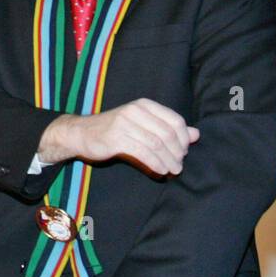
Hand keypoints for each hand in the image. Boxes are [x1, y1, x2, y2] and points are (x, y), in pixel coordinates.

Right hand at [39, 98, 198, 175]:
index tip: (183, 152)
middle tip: (179, 164)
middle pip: (167, 133)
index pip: (175, 121)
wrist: (80, 133)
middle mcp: (135, 111)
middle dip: (178, 152)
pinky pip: (143, 152)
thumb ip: (167, 128)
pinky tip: (160, 171)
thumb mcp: (142, 125)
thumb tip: (196, 134)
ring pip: (157, 144)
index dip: (184, 139)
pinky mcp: (116, 138)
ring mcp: (124, 124)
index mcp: (144, 105)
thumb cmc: (113, 130)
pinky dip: (155, 163)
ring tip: (173, 170)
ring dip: (168, 160)